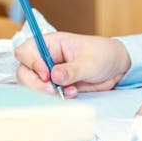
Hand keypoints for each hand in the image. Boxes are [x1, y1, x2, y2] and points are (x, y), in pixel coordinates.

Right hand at [15, 32, 130, 97]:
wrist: (116, 67)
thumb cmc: (103, 54)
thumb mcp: (89, 62)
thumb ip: (71, 70)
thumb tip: (54, 76)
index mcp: (51, 43)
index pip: (27, 50)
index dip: (31, 62)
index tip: (46, 74)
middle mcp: (47, 57)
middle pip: (24, 71)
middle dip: (35, 83)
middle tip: (52, 90)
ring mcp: (50, 72)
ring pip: (34, 85)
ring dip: (46, 92)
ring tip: (67, 92)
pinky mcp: (57, 86)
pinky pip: (47, 94)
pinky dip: (57, 97)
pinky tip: (72, 93)